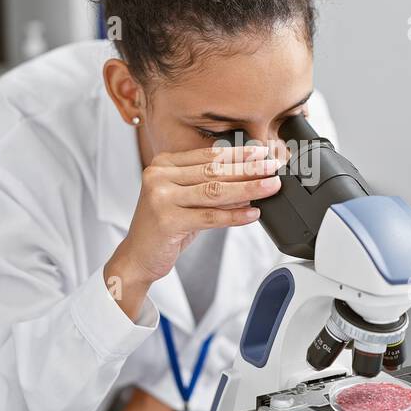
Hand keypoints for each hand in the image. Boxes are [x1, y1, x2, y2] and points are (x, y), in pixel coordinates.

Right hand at [104, 144, 281, 319]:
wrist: (137, 257)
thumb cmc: (164, 227)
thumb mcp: (187, 200)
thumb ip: (211, 187)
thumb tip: (250, 179)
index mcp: (163, 164)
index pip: (208, 155)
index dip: (238, 153)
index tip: (262, 152)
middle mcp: (159, 176)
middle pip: (213, 171)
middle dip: (248, 168)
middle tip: (273, 167)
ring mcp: (160, 198)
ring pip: (214, 191)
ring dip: (248, 188)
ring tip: (270, 186)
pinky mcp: (167, 221)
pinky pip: (210, 217)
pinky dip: (234, 215)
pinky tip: (253, 213)